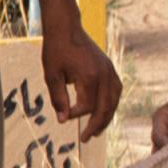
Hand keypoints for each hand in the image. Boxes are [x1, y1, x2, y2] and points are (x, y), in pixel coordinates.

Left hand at [41, 25, 120, 141]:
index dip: (76, 115)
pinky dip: (111, 103)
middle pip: (105, 107)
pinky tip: (104, 112)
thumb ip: (58, 99)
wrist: (65, 28)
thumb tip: (63, 120)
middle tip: (85, 139)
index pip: (88, 106)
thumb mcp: (52, 76)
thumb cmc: (55, 50)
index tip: (64, 116)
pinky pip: (116, 90)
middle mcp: (104, 74)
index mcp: (90, 76)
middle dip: (96, 125)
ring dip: (106, 117)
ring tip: (96, 130)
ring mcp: (109, 70)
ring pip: (114, 100)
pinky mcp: (109, 67)